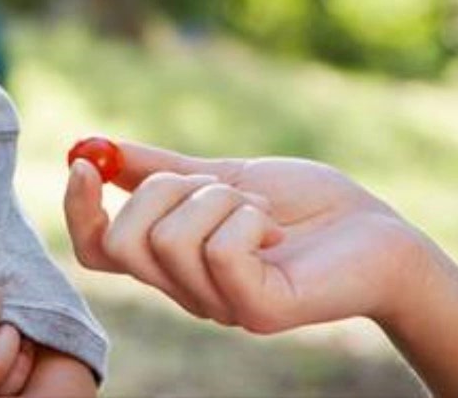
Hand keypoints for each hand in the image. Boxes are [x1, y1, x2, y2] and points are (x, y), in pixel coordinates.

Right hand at [64, 141, 431, 333]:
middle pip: (123, 241)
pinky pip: (219, 250)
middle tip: (219, 188)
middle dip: (165, 191)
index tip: (86, 161)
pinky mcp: (257, 310)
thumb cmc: (306, 207)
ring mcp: (220, 306)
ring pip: (168, 239)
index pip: (96, 252)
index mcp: (172, 262)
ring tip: (259, 211)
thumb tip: (96, 148)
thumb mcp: (222, 176)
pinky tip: (274, 228)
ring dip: (217, 200)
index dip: (79, 210)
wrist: (379, 232)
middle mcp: (187, 291)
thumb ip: (161, 169)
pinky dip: (246, 217)